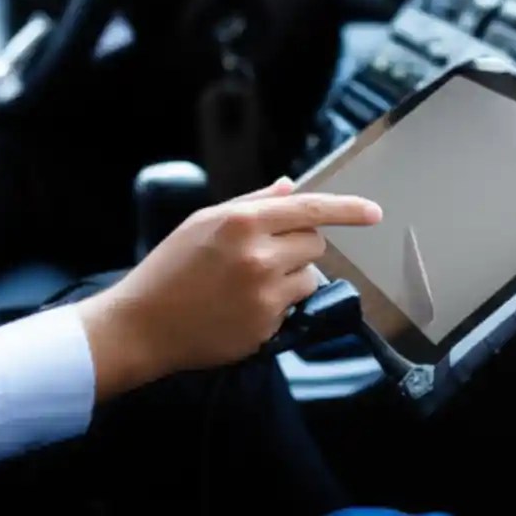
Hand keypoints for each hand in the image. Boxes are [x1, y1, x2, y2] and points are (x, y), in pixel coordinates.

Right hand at [77, 178, 381, 397]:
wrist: (142, 325)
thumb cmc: (169, 269)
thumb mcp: (203, 222)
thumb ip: (252, 203)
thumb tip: (291, 188)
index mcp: (242, 222)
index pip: (311, 209)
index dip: (348, 209)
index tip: (374, 212)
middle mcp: (258, 257)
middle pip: (315, 243)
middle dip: (300, 245)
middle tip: (266, 253)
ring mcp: (265, 296)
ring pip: (310, 278)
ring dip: (292, 277)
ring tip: (248, 283)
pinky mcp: (266, 328)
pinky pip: (291, 308)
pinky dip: (276, 306)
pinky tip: (239, 307)